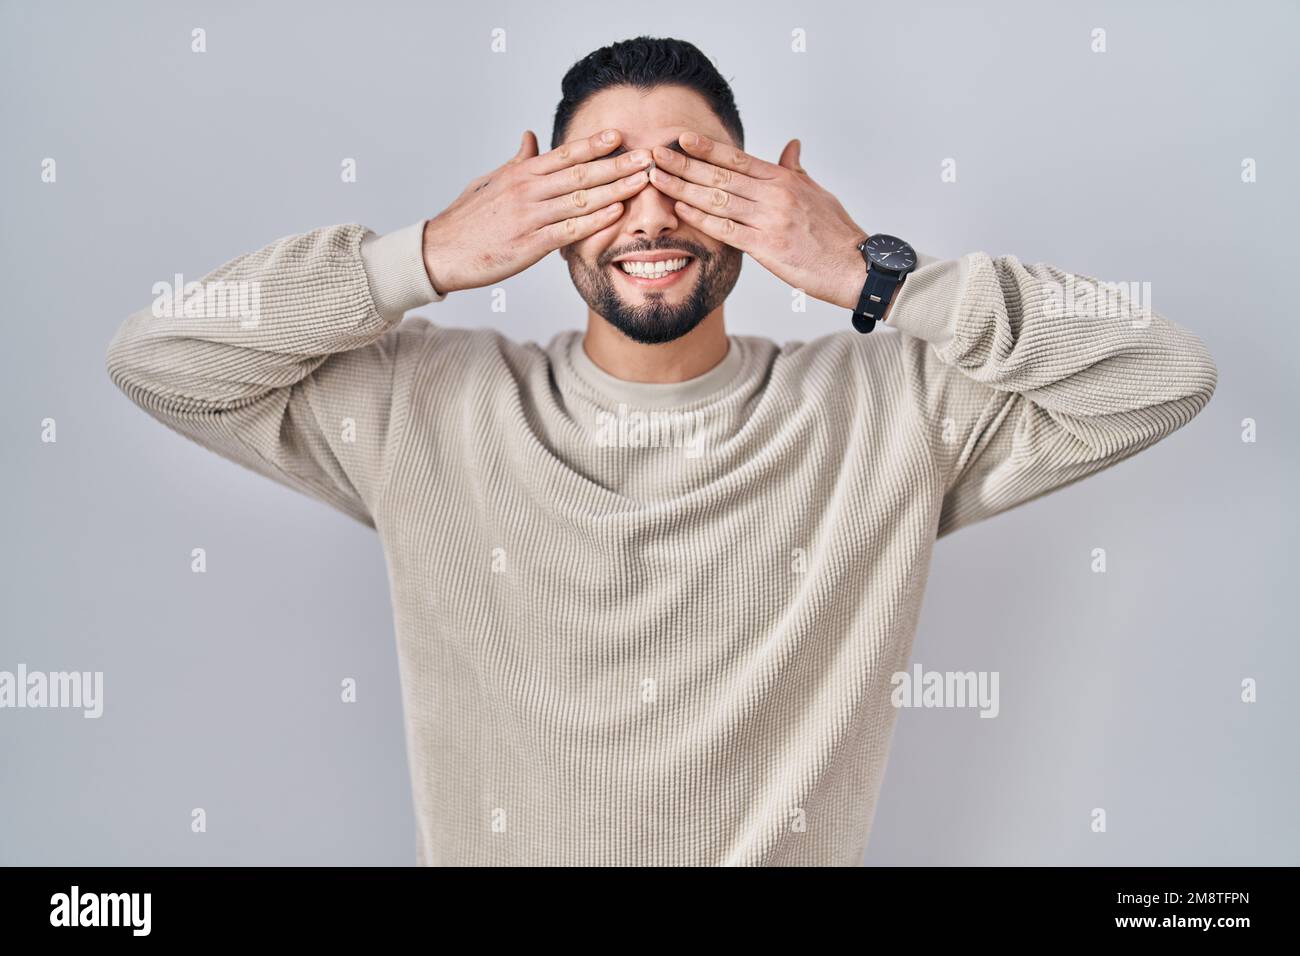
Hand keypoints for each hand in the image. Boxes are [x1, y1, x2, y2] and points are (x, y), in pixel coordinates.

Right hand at [421, 129, 653, 293]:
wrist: (441, 251)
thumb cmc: (467, 218)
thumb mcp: (490, 181)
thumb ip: (517, 161)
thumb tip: (532, 136)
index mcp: (520, 174)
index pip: (563, 155)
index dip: (593, 145)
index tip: (619, 136)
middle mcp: (527, 191)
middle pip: (579, 174)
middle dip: (616, 164)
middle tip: (646, 156)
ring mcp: (530, 217)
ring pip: (579, 200)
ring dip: (614, 189)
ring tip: (642, 181)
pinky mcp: (530, 245)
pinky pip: (569, 230)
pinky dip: (595, 221)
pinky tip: (616, 212)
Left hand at [648, 132, 868, 309]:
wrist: (854, 266)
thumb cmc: (837, 233)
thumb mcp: (818, 194)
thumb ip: (797, 170)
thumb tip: (791, 146)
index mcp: (785, 180)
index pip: (739, 158)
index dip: (708, 148)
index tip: (682, 139)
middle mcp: (775, 195)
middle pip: (721, 175)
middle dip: (684, 164)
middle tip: (656, 155)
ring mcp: (769, 220)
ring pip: (718, 199)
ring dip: (684, 189)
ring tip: (658, 180)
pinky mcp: (766, 246)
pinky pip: (727, 229)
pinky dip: (702, 219)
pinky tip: (682, 210)